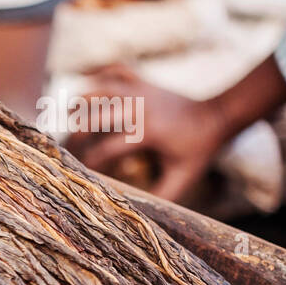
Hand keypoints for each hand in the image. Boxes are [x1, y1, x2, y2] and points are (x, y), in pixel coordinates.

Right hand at [67, 66, 231, 203]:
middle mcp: (139, 108)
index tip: (79, 172)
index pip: (106, 149)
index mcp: (147, 132)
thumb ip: (161, 196)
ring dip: (81, 101)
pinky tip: (88, 84)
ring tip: (68, 115)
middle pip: (93, 118)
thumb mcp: (182, 176)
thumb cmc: (198, 149)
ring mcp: (140, 90)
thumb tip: (134, 214)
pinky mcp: (143, 81)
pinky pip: (116, 70)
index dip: (89, 162)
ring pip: (99, 89)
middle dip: (75, 134)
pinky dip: (101, 74)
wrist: (218, 115)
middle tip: (66, 148)